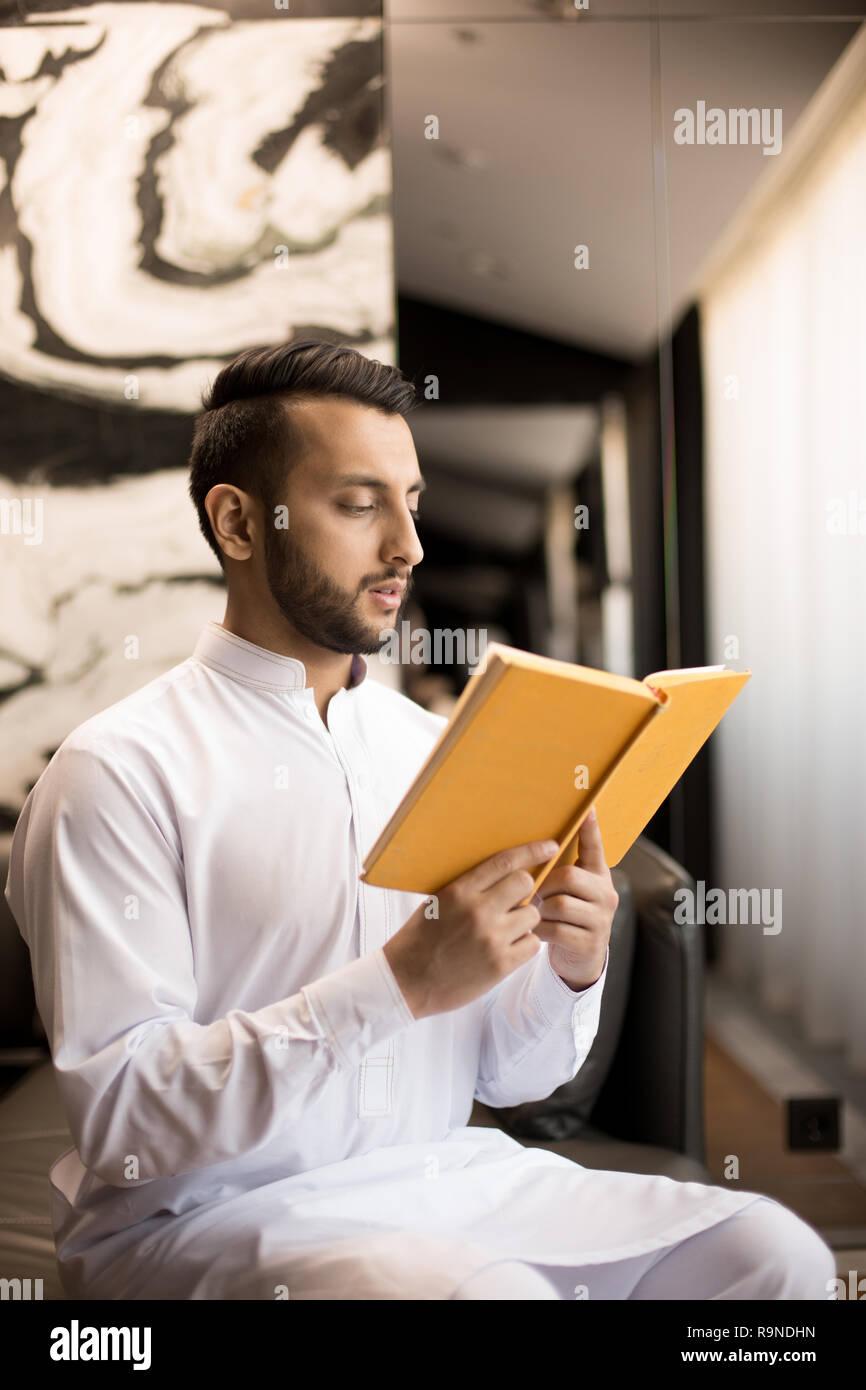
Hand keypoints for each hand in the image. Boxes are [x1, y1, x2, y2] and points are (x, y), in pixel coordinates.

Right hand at [382, 839, 556, 1019]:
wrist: (405, 983)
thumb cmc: (419, 940)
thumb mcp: (436, 904)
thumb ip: (467, 889)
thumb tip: (500, 875)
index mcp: (459, 891)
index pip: (505, 862)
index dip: (532, 851)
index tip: (551, 846)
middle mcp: (478, 911)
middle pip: (525, 884)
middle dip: (526, 891)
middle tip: (515, 902)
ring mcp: (491, 938)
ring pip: (533, 916)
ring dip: (525, 921)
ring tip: (506, 931)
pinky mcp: (500, 964)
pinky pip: (532, 944)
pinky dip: (524, 946)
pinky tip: (507, 949)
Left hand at [530, 808, 616, 990]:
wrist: (578, 959)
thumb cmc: (565, 916)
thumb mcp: (568, 891)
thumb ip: (560, 871)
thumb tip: (537, 845)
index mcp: (599, 876)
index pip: (595, 847)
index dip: (590, 829)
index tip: (588, 809)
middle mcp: (606, 895)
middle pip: (568, 876)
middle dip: (545, 886)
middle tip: (536, 896)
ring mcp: (601, 920)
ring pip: (559, 904)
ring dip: (540, 910)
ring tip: (537, 915)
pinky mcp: (590, 943)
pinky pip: (555, 930)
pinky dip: (540, 931)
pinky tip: (538, 932)